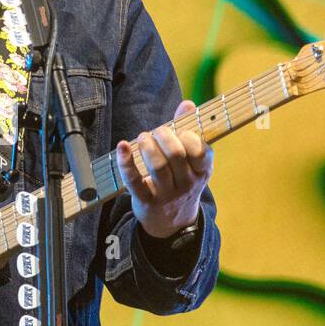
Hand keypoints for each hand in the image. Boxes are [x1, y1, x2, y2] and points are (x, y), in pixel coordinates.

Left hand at [115, 99, 213, 238]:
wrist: (172, 222)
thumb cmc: (180, 180)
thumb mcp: (190, 161)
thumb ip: (188, 130)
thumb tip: (187, 104)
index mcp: (202, 171)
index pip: (201, 151)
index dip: (189, 137)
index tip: (180, 132)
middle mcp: (187, 184)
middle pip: (176, 154)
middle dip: (163, 136)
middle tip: (156, 132)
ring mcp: (166, 194)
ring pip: (157, 166)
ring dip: (147, 145)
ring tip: (143, 138)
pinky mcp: (146, 200)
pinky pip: (134, 180)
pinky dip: (126, 161)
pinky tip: (122, 146)